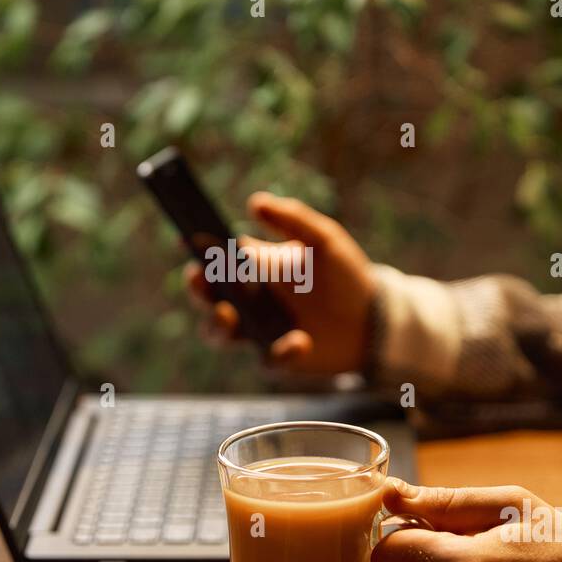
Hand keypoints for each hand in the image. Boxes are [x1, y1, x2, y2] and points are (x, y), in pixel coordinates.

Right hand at [184, 192, 376, 374]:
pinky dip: (279, 352)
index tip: (186, 238)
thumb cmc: (345, 274)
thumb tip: (254, 201)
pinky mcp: (278, 357)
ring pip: (220, 334)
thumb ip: (292, 219)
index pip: (215, 259)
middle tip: (198, 280)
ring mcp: (259, 331)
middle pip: (207, 298)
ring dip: (216, 326)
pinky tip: (300, 341)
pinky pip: (266, 359)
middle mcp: (249, 300)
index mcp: (253, 268)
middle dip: (197, 290)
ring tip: (228, 316)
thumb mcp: (324, 239)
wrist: (375, 317)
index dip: (197, 251)